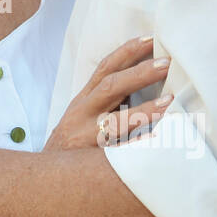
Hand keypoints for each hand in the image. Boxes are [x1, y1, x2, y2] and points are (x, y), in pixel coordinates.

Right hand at [44, 34, 173, 151]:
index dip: (127, 51)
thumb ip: (109, 98)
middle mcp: (82, 114)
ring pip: (115, 121)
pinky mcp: (92, 162)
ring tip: (170, 99)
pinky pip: (118, 154)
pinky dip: (137, 146)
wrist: (46, 177)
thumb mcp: (84, 113)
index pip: (105, 68)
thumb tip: (145, 78)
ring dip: (144, 110)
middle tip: (168, 63)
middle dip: (140, 73)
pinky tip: (158, 139)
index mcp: (84, 99)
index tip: (151, 38)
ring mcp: (86, 138)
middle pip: (110, 87)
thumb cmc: (74, 142)